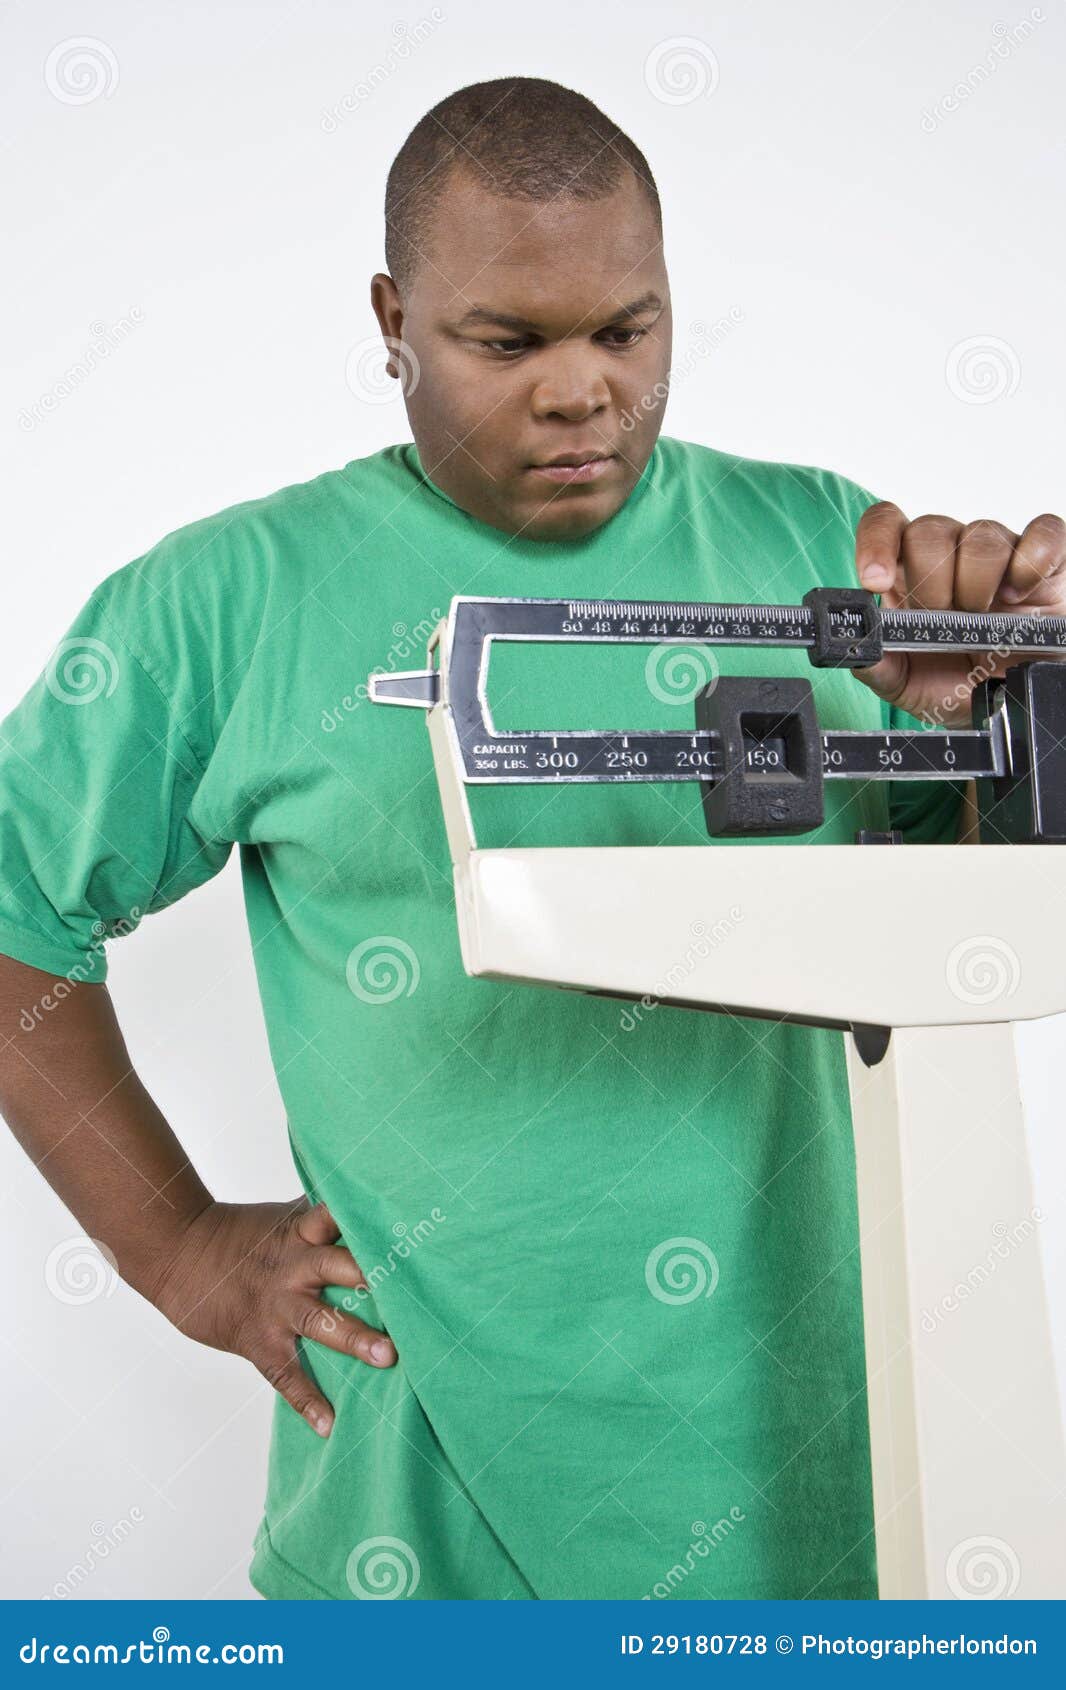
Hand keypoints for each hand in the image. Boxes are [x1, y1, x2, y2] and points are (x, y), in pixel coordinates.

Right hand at [151, 1197, 395, 1437]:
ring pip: (320, 1320)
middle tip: (410, 1296)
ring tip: (386, 1356)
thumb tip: (365, 1197)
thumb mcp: (283, 1218)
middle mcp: (295, 1266)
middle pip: (339, 1268)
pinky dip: (307, 1401)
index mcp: (302, 1232)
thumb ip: (322, 1215)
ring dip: (354, 1337)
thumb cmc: (239, 1235)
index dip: (371, 1222)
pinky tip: (329, 1425)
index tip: (410, 1229)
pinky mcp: (258, 1340)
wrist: (178, 1254)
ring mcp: (276, 1305)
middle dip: (374, 1281)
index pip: (340, 1217)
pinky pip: (285, 1375)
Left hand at [851, 504, 1065, 726]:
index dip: (876, 543)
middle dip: (931, 582)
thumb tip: (853, 645)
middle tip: (944, 617)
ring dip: (978, 583)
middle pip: (929, 530)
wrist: (1016, 706)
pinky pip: (1042, 534)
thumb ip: (878, 666)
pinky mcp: (1046, 560)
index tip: (876, 581)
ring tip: (984, 618)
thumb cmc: (963, 686)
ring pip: (981, 535)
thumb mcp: (910, 686)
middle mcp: (951, 557)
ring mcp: (1000, 554)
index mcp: (909, 577)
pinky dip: (1031, 562)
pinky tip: (1022, 594)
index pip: (887, 525)